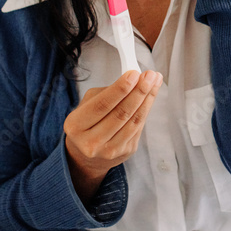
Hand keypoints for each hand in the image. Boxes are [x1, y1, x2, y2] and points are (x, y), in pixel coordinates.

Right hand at [63, 69, 161, 202]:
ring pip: (134, 121)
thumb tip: (132, 80)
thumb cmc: (87, 123)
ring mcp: (109, 150)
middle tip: (149, 76)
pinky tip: (150, 96)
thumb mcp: (86, 106)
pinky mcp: (125, 152)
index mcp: (76, 126)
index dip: (120, 89)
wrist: (86, 156)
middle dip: (139, 91)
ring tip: (154, 82)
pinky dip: (147, 109)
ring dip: (147, 99)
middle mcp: (91, 141)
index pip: (102, 105)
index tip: (134, 74)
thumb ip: (106, 93)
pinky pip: (139, 127)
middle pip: (121, 113)